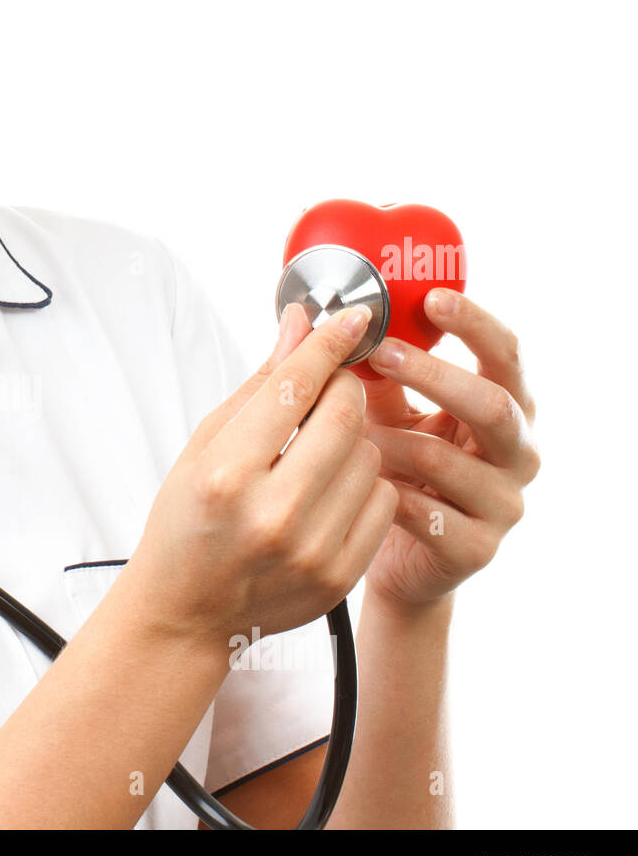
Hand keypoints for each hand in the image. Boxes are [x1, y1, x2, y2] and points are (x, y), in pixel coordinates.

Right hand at [126, 304, 397, 649]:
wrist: (186, 613)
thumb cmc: (186, 523)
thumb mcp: (204, 447)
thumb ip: (259, 386)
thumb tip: (301, 323)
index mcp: (226, 474)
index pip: (295, 387)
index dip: (328, 342)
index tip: (352, 316)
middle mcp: (272, 513)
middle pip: (344, 416)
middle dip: (342, 389)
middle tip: (327, 389)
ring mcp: (311, 549)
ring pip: (370, 455)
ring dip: (352, 439)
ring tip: (316, 452)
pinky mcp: (339, 575)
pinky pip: (381, 500)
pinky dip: (363, 484)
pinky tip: (329, 490)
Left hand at [361, 288, 539, 606]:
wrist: (393, 556)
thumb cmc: (395, 471)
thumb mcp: (388, 412)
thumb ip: (376, 371)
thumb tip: (336, 318)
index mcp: (507, 408)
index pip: (507, 355)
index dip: (475, 324)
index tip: (432, 298)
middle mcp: (518, 453)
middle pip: (492, 405)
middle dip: (432, 375)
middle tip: (379, 352)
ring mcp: (503, 505)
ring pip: (446, 459)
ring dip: (387, 440)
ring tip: (344, 434)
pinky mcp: (476, 548)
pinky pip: (426, 512)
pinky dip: (383, 492)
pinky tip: (356, 483)